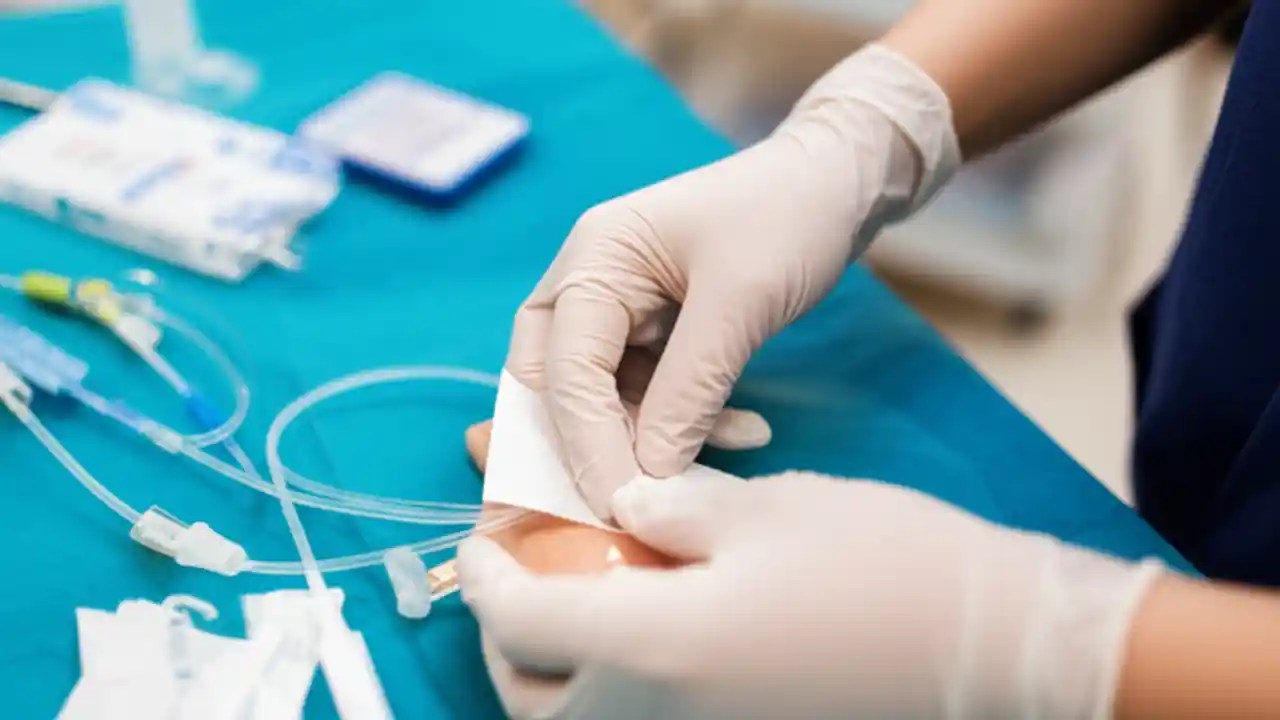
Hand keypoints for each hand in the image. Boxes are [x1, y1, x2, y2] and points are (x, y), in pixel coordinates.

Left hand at [459, 472, 1162, 719]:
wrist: (991, 645)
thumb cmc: (882, 565)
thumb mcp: (764, 511)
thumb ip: (671, 507)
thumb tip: (622, 502)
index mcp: (654, 648)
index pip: (522, 624)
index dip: (488, 579)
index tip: (483, 542)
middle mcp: (660, 715)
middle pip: (536, 701)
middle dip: (509, 643)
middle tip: (520, 580)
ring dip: (555, 675)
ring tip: (575, 606)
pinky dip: (614, 687)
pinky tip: (646, 628)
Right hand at [506, 45, 960, 518]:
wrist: (843, 181)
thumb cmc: (789, 218)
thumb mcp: (741, 303)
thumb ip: (688, 391)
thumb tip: (648, 477)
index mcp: (595, 259)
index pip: (565, 367)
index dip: (586, 442)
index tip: (622, 504)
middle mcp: (593, 282)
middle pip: (558, 381)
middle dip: (596, 442)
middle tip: (639, 497)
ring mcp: (625, 305)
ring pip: (607, 395)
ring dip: (655, 435)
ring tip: (721, 459)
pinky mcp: (661, 326)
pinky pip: (653, 389)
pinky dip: (689, 418)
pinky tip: (746, 432)